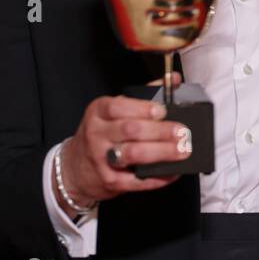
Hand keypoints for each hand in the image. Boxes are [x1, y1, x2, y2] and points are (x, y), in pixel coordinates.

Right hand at [57, 74, 191, 207]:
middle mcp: (97, 133)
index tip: (163, 111)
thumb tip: (173, 79)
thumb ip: (143, 95)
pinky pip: (135, 180)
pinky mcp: (109, 180)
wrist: (76, 166)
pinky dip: (157, 177)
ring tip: (182, 151)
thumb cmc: (101, 133)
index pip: (119, 106)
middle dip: (160, 131)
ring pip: (133, 154)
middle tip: (182, 132)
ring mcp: (101, 158)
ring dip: (161, 153)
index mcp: (98, 112)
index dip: (143, 108)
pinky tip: (171, 172)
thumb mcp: (113, 110)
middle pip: (130, 130)